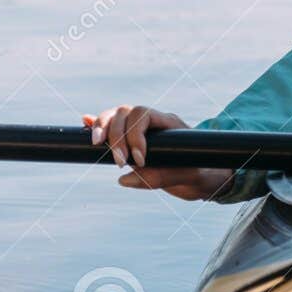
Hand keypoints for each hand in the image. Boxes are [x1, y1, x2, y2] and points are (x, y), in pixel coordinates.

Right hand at [82, 105, 234, 201]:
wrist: (205, 176)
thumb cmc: (200, 173)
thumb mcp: (187, 178)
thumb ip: (161, 177)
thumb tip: (125, 179)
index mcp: (170, 124)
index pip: (144, 114)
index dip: (135, 134)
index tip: (139, 161)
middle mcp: (153, 122)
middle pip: (126, 112)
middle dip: (117, 136)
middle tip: (120, 163)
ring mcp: (141, 129)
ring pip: (116, 115)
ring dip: (102, 127)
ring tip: (97, 145)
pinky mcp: (131, 140)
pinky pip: (112, 126)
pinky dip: (98, 124)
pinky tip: (85, 124)